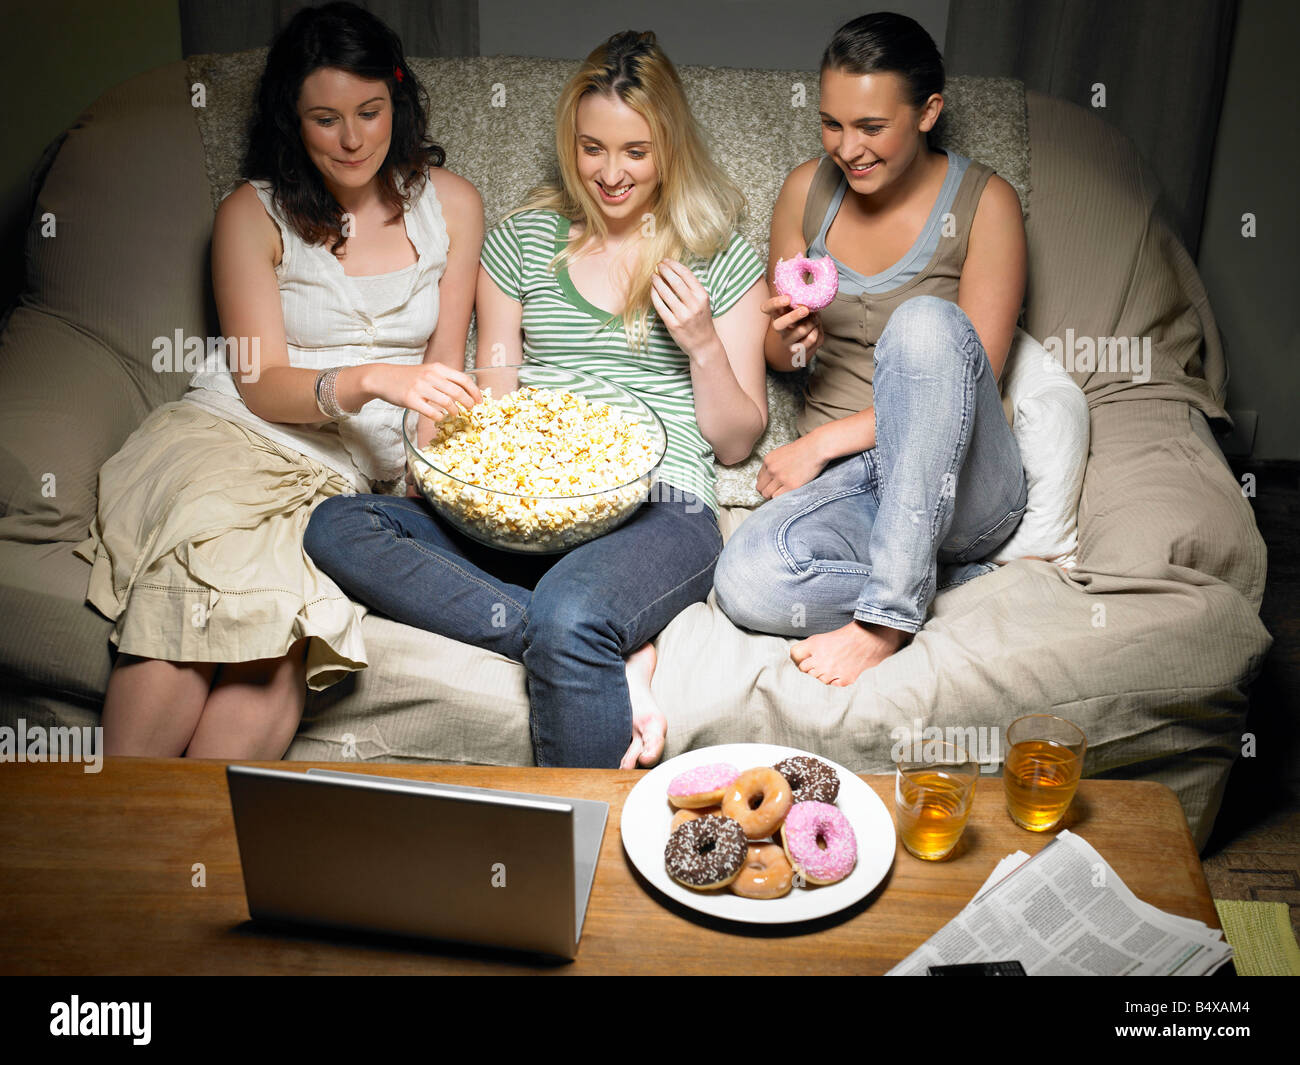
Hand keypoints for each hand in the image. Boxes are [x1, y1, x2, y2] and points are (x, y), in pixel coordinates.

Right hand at [366, 362, 482, 419]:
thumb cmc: (407, 376)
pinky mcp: (411, 400)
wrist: (383, 377)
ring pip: (446, 402)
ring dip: (455, 411)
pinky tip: (440, 417)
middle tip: (471, 410)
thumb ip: (444, 378)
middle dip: (468, 403)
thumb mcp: (427, 371)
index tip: (480, 401)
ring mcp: (420, 388)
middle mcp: (430, 376)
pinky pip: (431, 412)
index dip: (474, 391)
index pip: (463, 379)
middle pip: (458, 391)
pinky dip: (439, 416)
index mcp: (437, 368)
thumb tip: (464, 391)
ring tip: (456, 414)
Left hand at [650, 258, 714, 356]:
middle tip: (658, 265)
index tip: (666, 260)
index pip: (687, 275)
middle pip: (676, 282)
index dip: (674, 265)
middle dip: (664, 271)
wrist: (704, 344)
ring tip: (653, 276)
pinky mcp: (673, 325)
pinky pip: (660, 306)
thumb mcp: (702, 302)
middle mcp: (694, 305)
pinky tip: (652, 290)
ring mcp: (683, 315)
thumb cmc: (701, 321)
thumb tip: (672, 272)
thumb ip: (691, 289)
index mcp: (702, 296)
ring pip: (666, 293)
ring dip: (657, 282)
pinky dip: (655, 296)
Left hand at [757, 434, 827, 498]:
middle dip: (768, 491)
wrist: (817, 448)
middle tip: (778, 491)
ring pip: (768, 494)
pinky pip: (778, 498)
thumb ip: (775, 465)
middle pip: (761, 488)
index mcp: (768, 460)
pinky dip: (782, 498)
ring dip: (775, 495)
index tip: (773, 486)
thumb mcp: (783, 453)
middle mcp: (771, 469)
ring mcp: (781, 477)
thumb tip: (771, 480)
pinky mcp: (791, 485)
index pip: (759, 478)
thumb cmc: (804, 450)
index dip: (766, 484)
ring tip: (785, 491)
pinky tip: (790, 492)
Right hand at [761, 292, 821, 367]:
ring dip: (813, 322)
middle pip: (778, 325)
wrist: (806, 339)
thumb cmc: (802, 317)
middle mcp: (778, 328)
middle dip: (793, 316)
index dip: (775, 303)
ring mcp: (786, 340)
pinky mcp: (797, 350)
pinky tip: (815, 328)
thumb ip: (800, 302)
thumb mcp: (798, 307)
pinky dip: (817, 331)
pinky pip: (811, 339)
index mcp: (776, 314)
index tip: (788, 298)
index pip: (766, 308)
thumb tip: (808, 301)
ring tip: (816, 318)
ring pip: (801, 330)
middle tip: (805, 309)